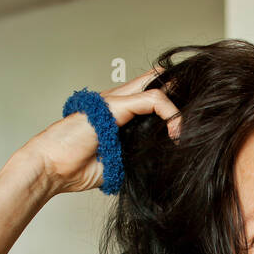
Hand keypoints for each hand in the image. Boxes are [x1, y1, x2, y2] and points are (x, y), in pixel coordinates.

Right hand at [18, 66, 180, 195]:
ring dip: (180, 107)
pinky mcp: (114, 104)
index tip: (189, 122)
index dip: (172, 102)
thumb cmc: (73, 170)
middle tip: (204, 104)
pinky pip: (152, 99)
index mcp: (116, 116)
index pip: (150, 98)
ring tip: (190, 130)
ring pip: (158, 87)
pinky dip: (170, 113)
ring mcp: (115, 101)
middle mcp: (117, 102)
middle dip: (181, 91)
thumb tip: (159, 163)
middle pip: (156, 83)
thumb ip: (135, 157)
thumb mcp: (117, 165)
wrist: (49, 169)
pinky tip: (177, 131)